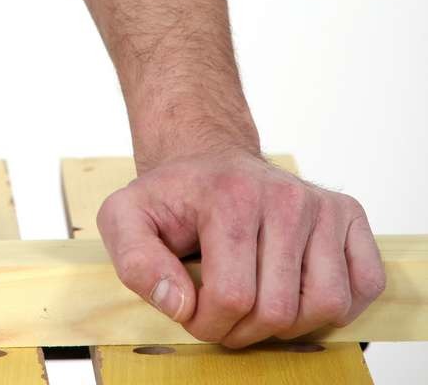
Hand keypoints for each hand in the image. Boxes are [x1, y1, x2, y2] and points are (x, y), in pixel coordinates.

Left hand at [96, 145, 386, 347]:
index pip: (232, 298)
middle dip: (243, 328)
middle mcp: (284, 194)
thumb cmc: (175, 197)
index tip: (192, 305)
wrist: (210, 162)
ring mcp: (321, 203)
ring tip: (259, 298)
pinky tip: (299, 288)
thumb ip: (135, 261)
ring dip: (289, 323)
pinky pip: (364, 285)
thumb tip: (178, 303)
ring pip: (325, 306)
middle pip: (278, 311)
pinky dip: (336, 304)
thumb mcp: (126, 217)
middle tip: (224, 306)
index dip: (207, 322)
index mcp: (230, 195)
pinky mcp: (349, 214)